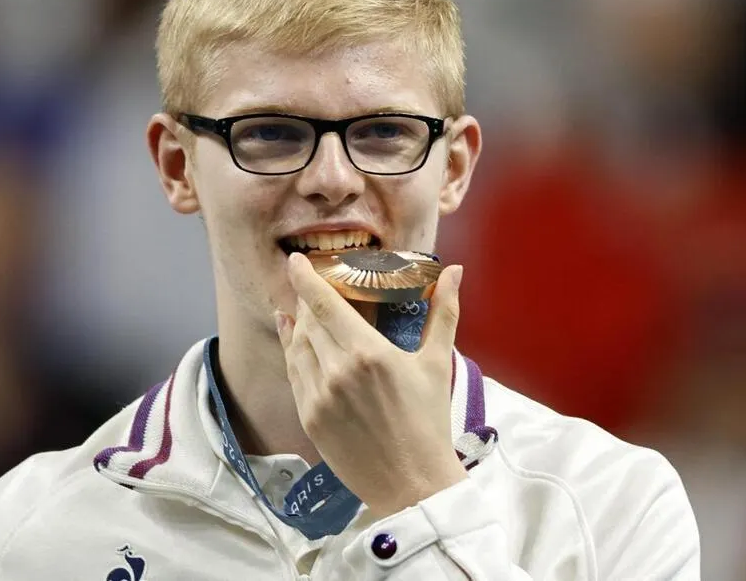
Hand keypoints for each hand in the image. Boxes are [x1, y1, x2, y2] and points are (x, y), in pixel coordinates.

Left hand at [275, 252, 468, 519]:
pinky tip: (293, 338)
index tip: (296, 261)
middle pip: (308, 322)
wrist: (412, 485)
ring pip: (297, 346)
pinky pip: (293, 373)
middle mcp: (337, 371)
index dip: (305, 279)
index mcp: (368, 353)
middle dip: (306, 299)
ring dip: (298, 324)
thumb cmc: (429, 423)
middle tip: (312, 285)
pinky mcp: (309, 418)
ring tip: (303, 309)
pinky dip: (290, 351)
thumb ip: (444, 311)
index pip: (324, 304)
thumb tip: (454, 271)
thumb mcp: (437, 364)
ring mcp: (319, 396)